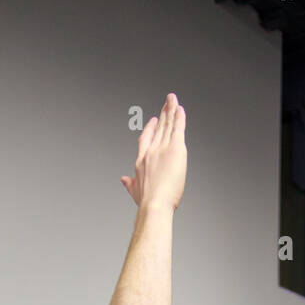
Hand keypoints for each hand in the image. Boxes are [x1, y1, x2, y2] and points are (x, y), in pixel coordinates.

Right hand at [120, 92, 186, 211]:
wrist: (154, 204)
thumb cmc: (146, 202)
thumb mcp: (134, 192)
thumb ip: (129, 184)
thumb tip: (123, 180)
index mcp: (141, 161)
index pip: (146, 139)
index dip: (150, 128)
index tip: (153, 120)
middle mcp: (151, 151)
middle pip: (158, 128)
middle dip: (163, 115)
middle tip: (167, 103)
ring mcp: (162, 148)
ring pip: (167, 125)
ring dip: (171, 111)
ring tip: (173, 100)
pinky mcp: (175, 149)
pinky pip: (177, 128)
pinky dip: (179, 117)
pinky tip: (180, 109)